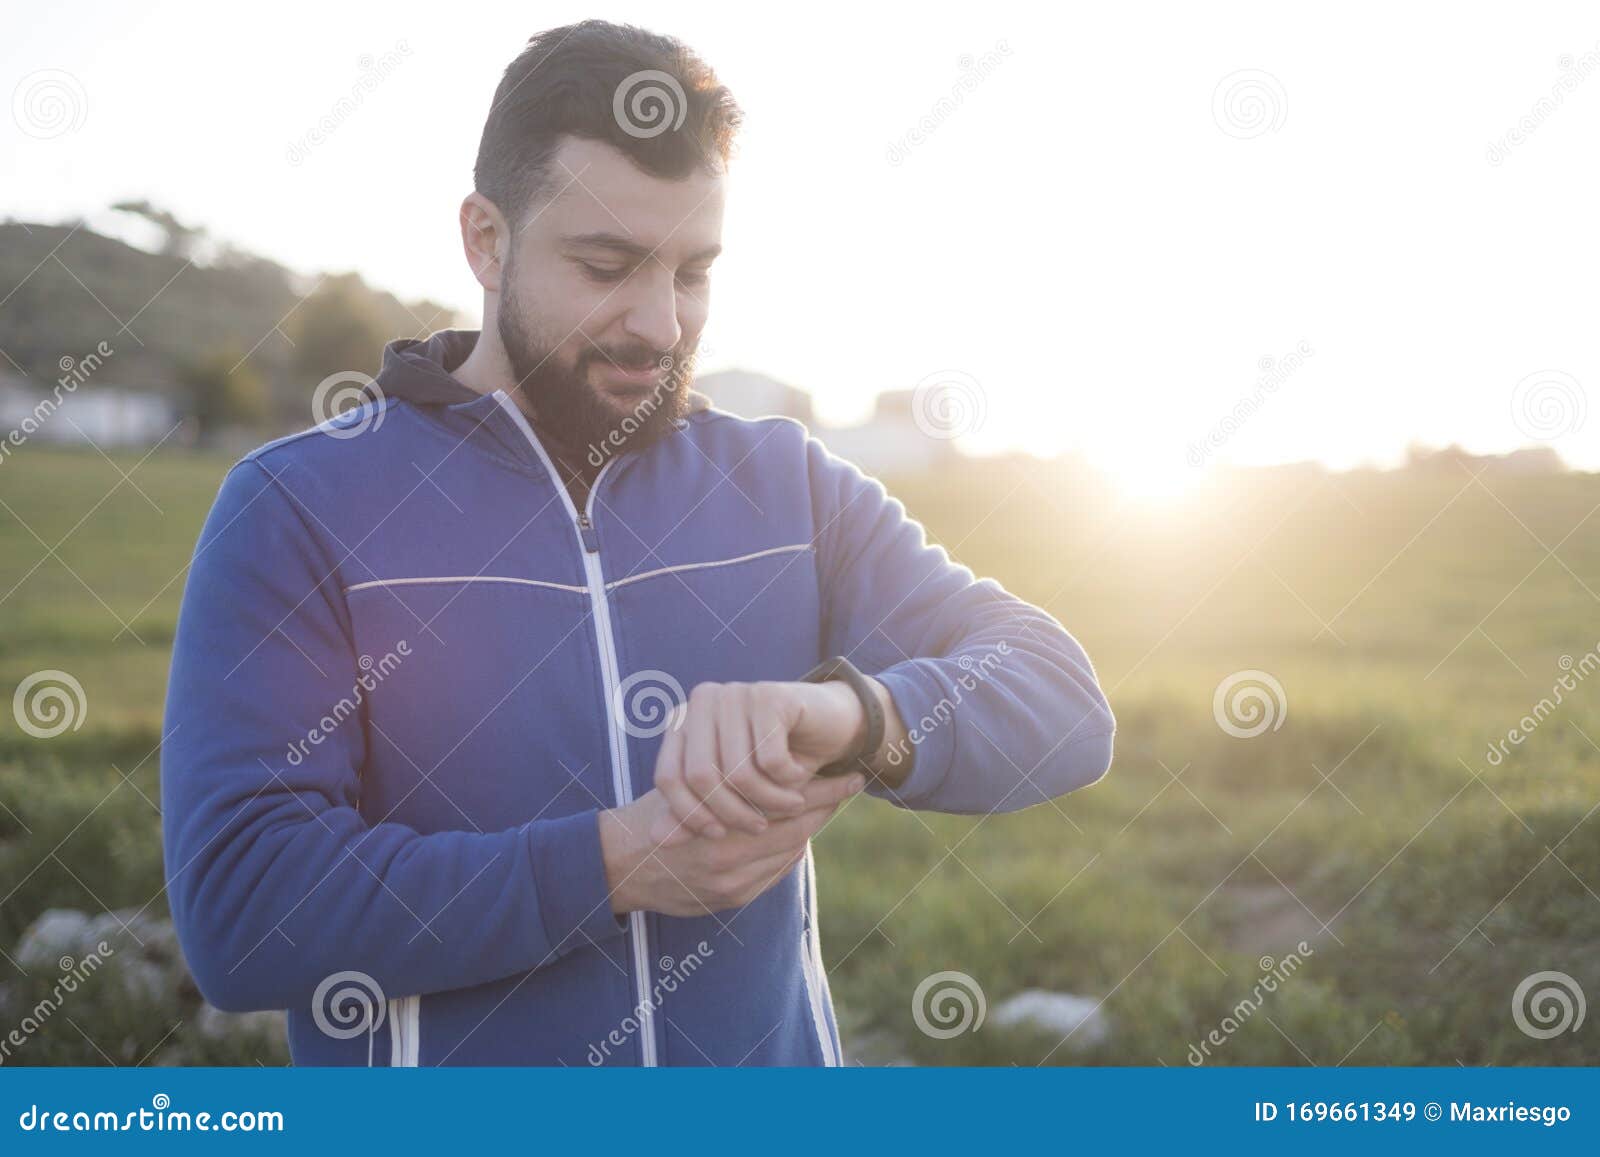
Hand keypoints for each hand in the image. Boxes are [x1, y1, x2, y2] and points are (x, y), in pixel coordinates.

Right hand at [598, 773, 866, 916]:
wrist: (619, 866)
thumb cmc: (652, 815)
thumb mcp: (686, 785)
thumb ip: (728, 780)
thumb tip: (779, 767)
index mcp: (726, 826)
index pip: (792, 805)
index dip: (826, 791)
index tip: (853, 775)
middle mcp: (734, 860)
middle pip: (799, 830)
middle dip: (826, 806)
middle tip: (849, 783)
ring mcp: (735, 884)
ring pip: (790, 851)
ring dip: (809, 826)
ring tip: (826, 802)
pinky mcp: (732, 900)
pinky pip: (775, 873)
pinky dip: (788, 850)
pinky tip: (795, 832)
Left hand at [651, 679, 868, 840]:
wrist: (832, 725)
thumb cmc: (776, 760)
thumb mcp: (732, 791)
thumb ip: (695, 810)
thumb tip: (658, 839)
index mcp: (684, 719)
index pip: (668, 777)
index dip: (690, 814)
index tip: (718, 834)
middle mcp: (704, 700)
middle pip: (701, 777)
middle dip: (732, 813)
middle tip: (759, 826)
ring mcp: (736, 694)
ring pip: (738, 772)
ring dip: (769, 801)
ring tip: (789, 806)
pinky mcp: (769, 696)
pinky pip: (771, 760)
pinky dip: (789, 781)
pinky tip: (800, 777)